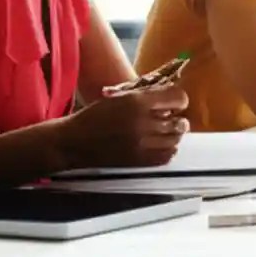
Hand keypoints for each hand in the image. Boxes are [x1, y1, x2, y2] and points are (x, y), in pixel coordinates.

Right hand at [55, 86, 189, 168]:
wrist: (75, 141)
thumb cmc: (96, 115)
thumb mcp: (120, 96)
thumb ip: (146, 95)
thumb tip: (171, 96)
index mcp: (137, 102)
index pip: (178, 97)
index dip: (179, 100)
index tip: (175, 102)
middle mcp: (144, 122)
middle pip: (180, 121)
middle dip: (177, 118)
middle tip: (169, 118)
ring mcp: (143, 144)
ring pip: (176, 139)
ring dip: (173, 134)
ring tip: (163, 131)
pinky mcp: (141, 161)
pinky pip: (168, 155)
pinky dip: (168, 149)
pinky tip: (158, 144)